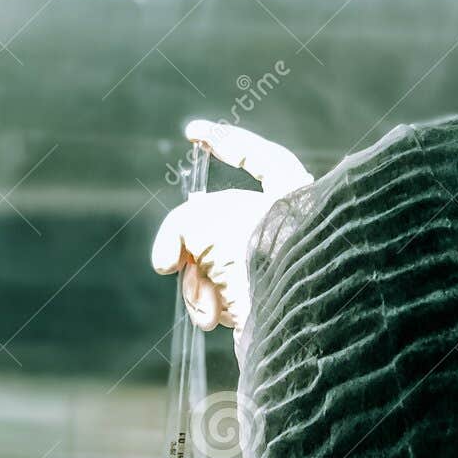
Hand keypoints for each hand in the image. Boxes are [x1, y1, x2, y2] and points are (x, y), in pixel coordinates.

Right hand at [151, 120, 313, 336]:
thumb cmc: (256, 261)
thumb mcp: (203, 225)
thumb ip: (178, 227)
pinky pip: (220, 294)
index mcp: (290, 195)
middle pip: (216, 223)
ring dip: (196, 285)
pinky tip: (214, 317)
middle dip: (190, 248)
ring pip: (211, 263)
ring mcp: (270, 267)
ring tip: (207, 306)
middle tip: (171, 263)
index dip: (223, 140)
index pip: (258, 156)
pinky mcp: (261, 302)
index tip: (192, 132)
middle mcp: (281, 230)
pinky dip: (209, 305)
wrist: (289, 324)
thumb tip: (168, 261)